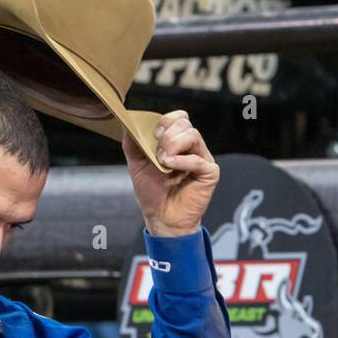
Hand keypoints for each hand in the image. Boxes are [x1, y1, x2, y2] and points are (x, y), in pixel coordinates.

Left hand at [122, 110, 219, 236]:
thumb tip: (127, 122)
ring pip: (193, 136)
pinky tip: (169, 166)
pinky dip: (181, 161)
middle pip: (186, 125)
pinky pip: (197, 159)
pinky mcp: (210, 173)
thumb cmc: (152, 193)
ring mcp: (202, 159)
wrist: (161, 218)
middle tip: (158, 151)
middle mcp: (192, 148)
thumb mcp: (137, 165)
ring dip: (173, 145)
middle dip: (168, 134)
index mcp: (177, 142)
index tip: (154, 133)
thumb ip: (133, 143)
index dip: (167, 120)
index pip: (180, 118)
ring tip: (163, 161)